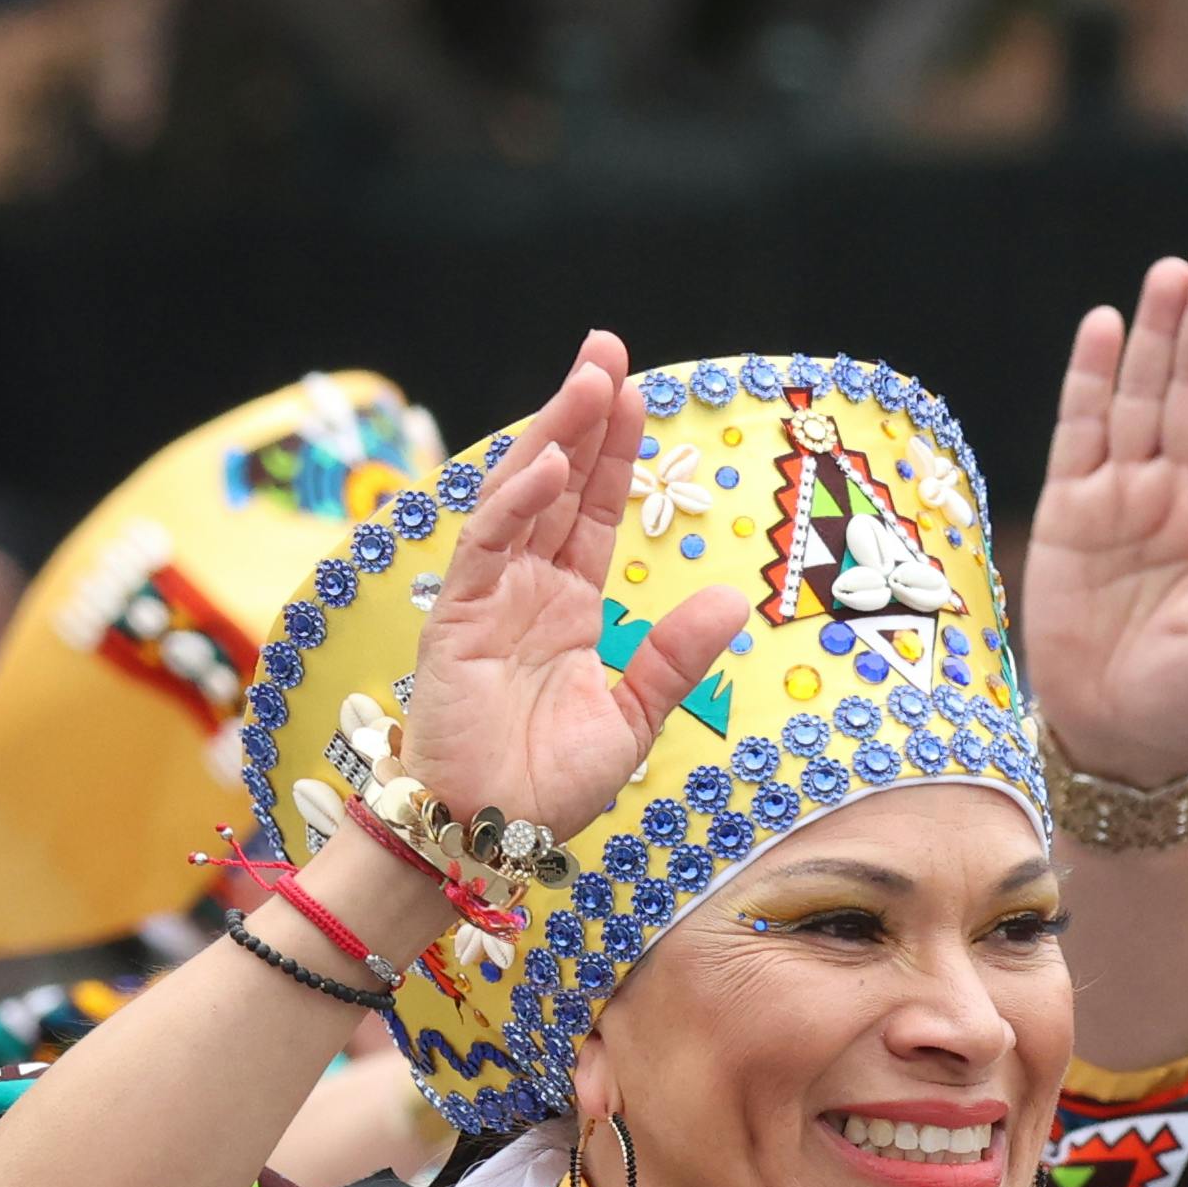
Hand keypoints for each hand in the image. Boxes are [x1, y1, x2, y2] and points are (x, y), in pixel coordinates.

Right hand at [394, 331, 747, 847]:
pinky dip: (518, 504)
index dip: (615, 450)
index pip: (597, 511)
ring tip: (589, 380)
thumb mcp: (630, 718)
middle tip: (607, 348)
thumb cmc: (544, 788)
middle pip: (560, 483)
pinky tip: (552, 466)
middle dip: (582, 415)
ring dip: (554, 437)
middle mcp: (527, 588)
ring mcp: (489, 598)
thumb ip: (673, 658)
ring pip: (522, 497)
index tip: (637, 389)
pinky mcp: (458, 620)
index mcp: (568, 606)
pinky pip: (488, 547)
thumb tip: (729, 599)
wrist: (486, 838)